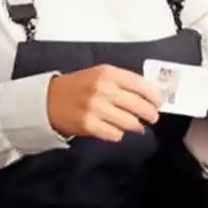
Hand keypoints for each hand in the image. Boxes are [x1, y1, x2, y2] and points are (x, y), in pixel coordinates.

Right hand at [46, 65, 160, 141]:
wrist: (48, 100)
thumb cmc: (78, 87)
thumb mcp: (100, 74)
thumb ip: (123, 82)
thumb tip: (149, 96)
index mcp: (108, 73)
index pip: (142, 85)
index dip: (154, 97)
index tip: (158, 103)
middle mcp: (103, 89)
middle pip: (139, 106)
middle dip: (150, 114)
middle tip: (152, 117)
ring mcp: (96, 108)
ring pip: (130, 123)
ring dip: (136, 126)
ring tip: (136, 125)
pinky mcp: (89, 125)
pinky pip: (115, 134)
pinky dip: (118, 134)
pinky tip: (115, 129)